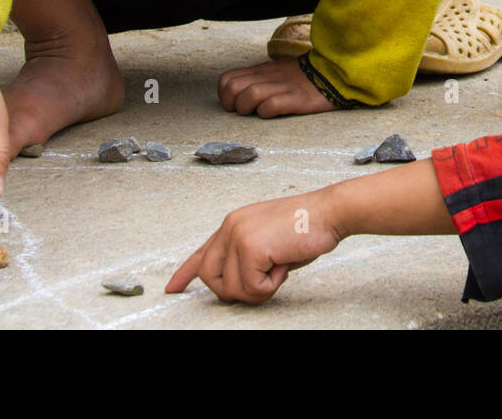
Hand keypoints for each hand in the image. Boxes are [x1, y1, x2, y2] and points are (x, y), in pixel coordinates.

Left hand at [165, 190, 341, 302]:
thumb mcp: (268, 239)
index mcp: (233, 223)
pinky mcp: (250, 248)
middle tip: (263, 280)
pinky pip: (252, 288)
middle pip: (210, 278)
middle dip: (235, 290)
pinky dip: (271, 286)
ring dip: (259, 288)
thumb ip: (246, 255)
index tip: (173, 288)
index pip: (202, 253)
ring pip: (232, 289)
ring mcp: (238, 236)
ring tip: (278, 265)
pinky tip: (283, 264)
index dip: (185, 273)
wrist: (328, 213)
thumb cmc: (306, 226)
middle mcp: (230, 227)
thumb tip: (235, 283)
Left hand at [217, 57, 337, 116]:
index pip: (226, 79)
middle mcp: (268, 76)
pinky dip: (266, 112)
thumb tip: (239, 94)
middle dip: (232, 104)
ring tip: (257, 112)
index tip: (234, 104)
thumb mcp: (275, 71)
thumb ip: (257, 79)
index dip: (224, 96)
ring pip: (249, 95)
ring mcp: (283, 87)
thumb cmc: (302, 76)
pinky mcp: (297, 98)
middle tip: (244, 111)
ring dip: (247, 109)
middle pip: (233, 88)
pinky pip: (272, 106)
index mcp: (261, 70)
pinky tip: (272, 113)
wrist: (333, 71)